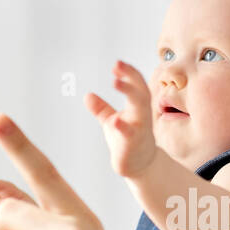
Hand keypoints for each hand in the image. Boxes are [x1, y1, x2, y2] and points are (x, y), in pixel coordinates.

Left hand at [84, 60, 159, 179]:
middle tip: (118, 64)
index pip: (137, 85)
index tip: (116, 64)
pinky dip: (123, 126)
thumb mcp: (112, 121)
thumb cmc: (127, 139)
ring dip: (129, 92)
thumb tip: (87, 95)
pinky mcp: (132, 143)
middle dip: (131, 77)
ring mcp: (139, 129)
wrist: (138, 165)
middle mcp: (142, 115)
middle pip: (141, 91)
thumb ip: (101, 108)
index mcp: (138, 107)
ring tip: (115, 81)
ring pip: (140, 107)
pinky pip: (129, 133)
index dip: (128, 73)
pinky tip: (115, 120)